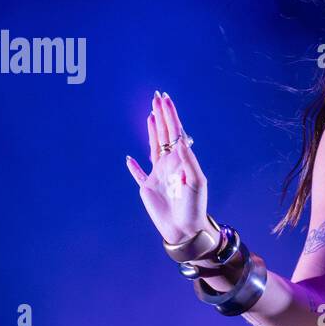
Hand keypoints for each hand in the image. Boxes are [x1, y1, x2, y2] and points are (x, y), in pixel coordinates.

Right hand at [125, 91, 209, 244]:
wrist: (186, 228)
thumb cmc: (194, 205)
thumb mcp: (195, 181)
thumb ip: (187, 160)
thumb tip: (180, 140)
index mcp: (181, 160)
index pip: (175, 132)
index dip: (170, 115)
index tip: (165, 99)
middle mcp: (170, 164)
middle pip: (165, 134)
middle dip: (162, 116)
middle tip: (157, 97)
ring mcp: (158, 175)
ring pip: (153, 147)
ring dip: (152, 131)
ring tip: (151, 115)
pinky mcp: (147, 188)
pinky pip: (138, 174)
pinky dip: (133, 166)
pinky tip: (129, 158)